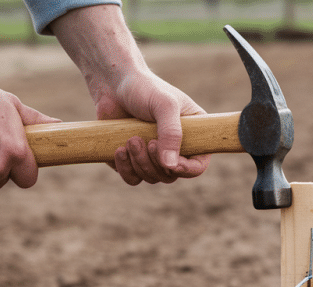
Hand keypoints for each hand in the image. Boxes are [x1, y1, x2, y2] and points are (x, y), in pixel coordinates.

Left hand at [50, 6, 209, 185]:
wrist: (114, 82)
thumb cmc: (145, 88)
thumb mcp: (164, 105)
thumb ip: (171, 134)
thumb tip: (171, 166)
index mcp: (192, 135)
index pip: (198, 165)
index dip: (187, 170)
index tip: (172, 163)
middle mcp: (175, 148)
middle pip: (171, 175)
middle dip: (155, 163)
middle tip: (144, 140)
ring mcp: (153, 156)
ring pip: (151, 177)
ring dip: (139, 163)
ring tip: (131, 139)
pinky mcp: (132, 159)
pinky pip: (132, 178)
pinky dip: (126, 169)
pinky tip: (119, 150)